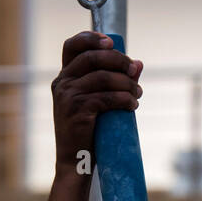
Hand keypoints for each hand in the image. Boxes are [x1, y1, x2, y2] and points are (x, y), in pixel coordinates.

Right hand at [51, 31, 142, 176]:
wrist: (74, 162)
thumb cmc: (86, 133)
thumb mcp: (95, 103)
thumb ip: (113, 82)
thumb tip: (139, 64)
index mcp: (63, 78)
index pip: (72, 46)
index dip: (91, 38)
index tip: (111, 43)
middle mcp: (62, 83)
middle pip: (93, 57)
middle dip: (119, 61)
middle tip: (135, 72)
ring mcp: (68, 96)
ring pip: (104, 77)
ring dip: (126, 83)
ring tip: (137, 93)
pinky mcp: (78, 110)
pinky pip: (107, 97)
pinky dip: (125, 99)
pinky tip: (133, 105)